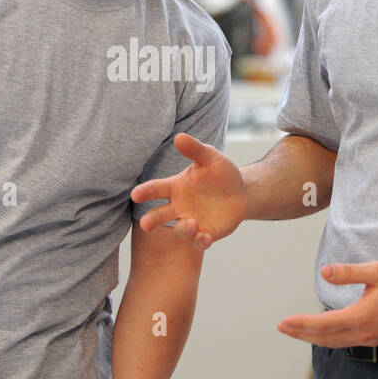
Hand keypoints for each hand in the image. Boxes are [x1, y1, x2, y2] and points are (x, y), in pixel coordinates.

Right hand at [130, 133, 246, 250]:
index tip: (135, 194)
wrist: (241, 192)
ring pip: (180, 230)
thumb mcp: (210, 158)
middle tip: (145, 224)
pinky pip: (199, 241)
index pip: (156, 189)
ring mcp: (191, 222)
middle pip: (159, 215)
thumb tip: (179, 137)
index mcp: (175, 187)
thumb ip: (195, 150)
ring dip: (183, 228)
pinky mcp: (206, 234)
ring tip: (191, 223)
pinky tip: (206, 237)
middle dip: (151, 220)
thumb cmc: (220, 173)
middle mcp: (179, 207)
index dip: (145, 192)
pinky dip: (201, 241)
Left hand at [277, 260, 377, 348]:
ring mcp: (368, 338)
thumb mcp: (376, 270)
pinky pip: (343, 342)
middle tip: (281, 327)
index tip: (284, 322)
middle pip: (324, 337)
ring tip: (294, 330)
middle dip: (300, 333)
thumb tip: (324, 272)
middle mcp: (363, 332)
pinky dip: (326, 338)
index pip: (323, 324)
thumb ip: (348, 272)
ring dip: (311, 337)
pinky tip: (318, 332)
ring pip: (333, 342)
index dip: (301, 324)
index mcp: (361, 317)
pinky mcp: (372, 338)